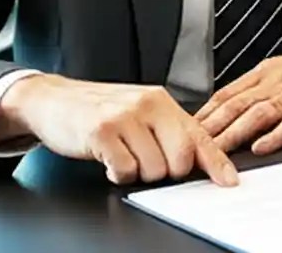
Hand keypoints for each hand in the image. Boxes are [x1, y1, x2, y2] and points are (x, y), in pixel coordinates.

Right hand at [0, 74, 237, 185]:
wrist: (52, 99)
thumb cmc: (100, 109)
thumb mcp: (140, 112)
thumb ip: (169, 131)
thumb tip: (201, 160)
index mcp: (162, 100)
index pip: (198, 135)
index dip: (216, 162)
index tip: (228, 181)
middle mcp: (147, 105)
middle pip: (180, 158)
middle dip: (168, 172)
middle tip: (147, 161)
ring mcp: (124, 117)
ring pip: (153, 170)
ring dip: (138, 173)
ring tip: (123, 154)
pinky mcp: (100, 132)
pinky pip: (124, 172)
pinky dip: (117, 174)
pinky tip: (108, 158)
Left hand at [196, 36, 281, 155]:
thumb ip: (268, 86)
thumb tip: (243, 105)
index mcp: (270, 71)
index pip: (227, 92)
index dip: (204, 113)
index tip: (187, 130)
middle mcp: (278, 81)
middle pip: (234, 105)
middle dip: (209, 128)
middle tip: (188, 147)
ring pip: (255, 115)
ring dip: (232, 135)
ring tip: (215, 153)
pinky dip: (273, 137)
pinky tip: (260, 149)